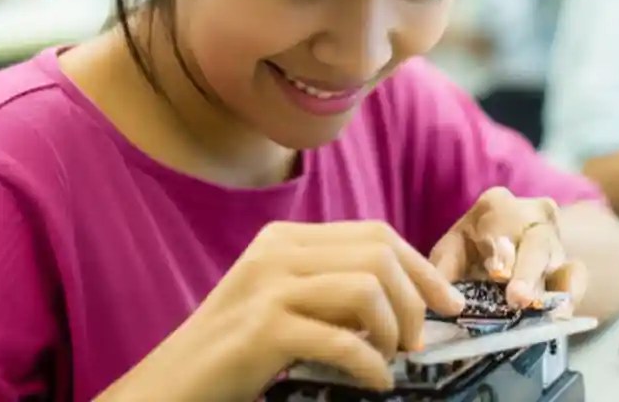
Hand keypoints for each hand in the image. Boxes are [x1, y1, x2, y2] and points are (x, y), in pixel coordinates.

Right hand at [97, 221, 465, 400]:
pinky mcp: (262, 330)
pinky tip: (375, 382)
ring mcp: (267, 288)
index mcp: (286, 239)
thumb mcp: (286, 305)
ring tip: (392, 359)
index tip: (448, 302)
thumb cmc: (234, 353)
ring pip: (367, 288)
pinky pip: (341, 339)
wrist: (170, 385)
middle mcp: (277, 251)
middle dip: (415, 299)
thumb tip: (406, 301)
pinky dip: (370, 364)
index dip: (422, 267)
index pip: (376, 234)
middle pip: (379, 255)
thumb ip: (332, 291)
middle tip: (418, 341)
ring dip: (394, 329)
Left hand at [429, 187, 585, 314]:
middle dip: (525, 271)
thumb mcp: (452, 251)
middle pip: (535, 241)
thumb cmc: (472, 249)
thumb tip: (436, 297)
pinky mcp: (571, 266)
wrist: (507, 252)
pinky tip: (562, 312)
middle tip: (517, 297)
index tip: (496, 271)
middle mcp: (533, 216)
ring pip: (555, 261)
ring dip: (545, 287)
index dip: (499, 247)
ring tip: (536, 308)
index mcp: (498, 204)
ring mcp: (556, 241)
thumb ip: (443, 269)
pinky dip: (571, 294)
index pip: (500, 221)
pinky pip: (576, 277)